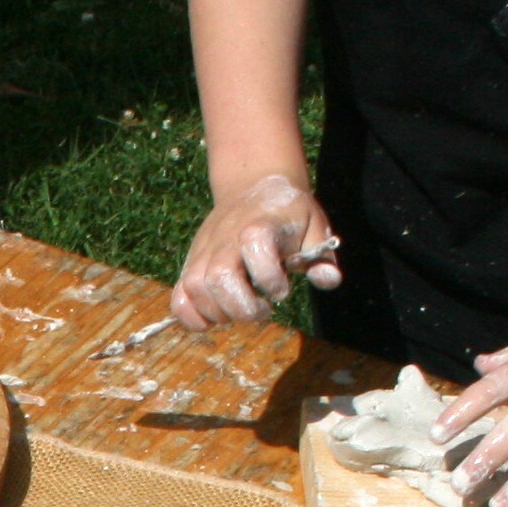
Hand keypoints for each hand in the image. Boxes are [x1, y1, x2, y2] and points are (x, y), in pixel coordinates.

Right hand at [172, 172, 341, 329]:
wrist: (252, 188)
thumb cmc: (287, 214)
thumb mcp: (314, 226)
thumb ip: (321, 256)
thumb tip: (329, 281)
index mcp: (259, 225)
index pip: (255, 248)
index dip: (271, 278)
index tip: (283, 290)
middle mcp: (226, 239)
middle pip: (219, 278)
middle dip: (242, 307)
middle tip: (262, 310)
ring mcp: (204, 253)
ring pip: (194, 289)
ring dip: (218, 313)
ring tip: (240, 311)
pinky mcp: (191, 266)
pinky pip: (178, 297)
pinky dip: (191, 317)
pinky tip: (215, 319)